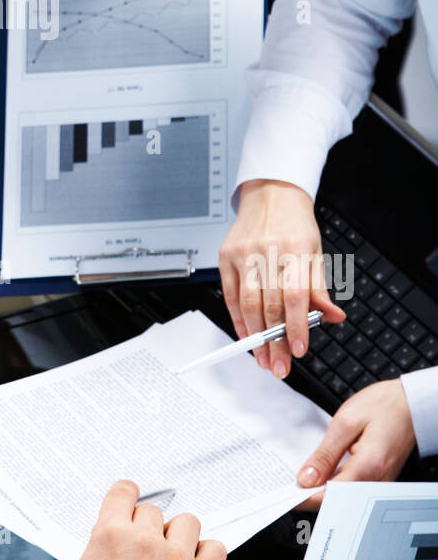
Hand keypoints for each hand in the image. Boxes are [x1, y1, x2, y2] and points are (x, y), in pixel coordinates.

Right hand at [67, 481, 225, 559]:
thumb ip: (105, 538)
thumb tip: (120, 525)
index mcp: (110, 534)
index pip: (124, 491)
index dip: (128, 494)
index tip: (131, 496)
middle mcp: (143, 541)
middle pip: (153, 510)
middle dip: (148, 527)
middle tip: (143, 548)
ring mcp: (173, 559)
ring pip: (187, 520)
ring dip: (178, 534)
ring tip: (170, 553)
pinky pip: (215, 548)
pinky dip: (207, 552)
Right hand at [218, 179, 345, 376]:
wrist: (271, 193)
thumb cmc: (295, 224)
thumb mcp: (316, 252)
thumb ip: (320, 288)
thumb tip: (333, 317)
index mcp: (297, 249)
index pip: (296, 295)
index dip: (297, 326)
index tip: (299, 349)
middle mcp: (268, 251)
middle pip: (270, 305)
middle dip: (275, 341)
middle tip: (280, 366)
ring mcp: (244, 253)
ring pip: (247, 303)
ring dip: (255, 336)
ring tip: (264, 358)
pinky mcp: (226, 256)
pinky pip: (229, 295)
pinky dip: (238, 319)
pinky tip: (247, 336)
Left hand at [296, 380, 415, 507]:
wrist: (411, 403)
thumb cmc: (383, 406)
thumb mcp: (346, 422)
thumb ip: (325, 453)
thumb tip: (306, 478)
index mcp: (368, 468)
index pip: (329, 497)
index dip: (304, 498)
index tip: (286, 495)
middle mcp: (377, 481)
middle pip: (337, 503)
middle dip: (311, 497)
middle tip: (290, 486)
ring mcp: (381, 482)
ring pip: (345, 498)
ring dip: (323, 491)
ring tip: (304, 478)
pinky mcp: (380, 479)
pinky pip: (354, 489)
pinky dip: (336, 485)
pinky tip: (324, 474)